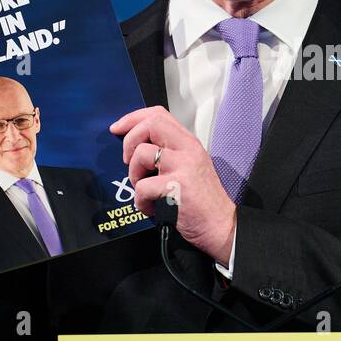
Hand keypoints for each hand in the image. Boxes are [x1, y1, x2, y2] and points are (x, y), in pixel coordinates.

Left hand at [111, 106, 235, 264]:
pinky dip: (141, 201)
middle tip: (128, 160)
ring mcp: (183, 167)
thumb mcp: (190, 166)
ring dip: (134, 174)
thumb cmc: (204, 201)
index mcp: (189, 143)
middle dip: (129, 141)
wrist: (221, 226)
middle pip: (150, 125)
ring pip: (141, 154)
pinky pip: (142, 187)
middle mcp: (187, 150)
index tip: (118, 127)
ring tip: (144, 189)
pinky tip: (151, 208)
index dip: (133, 118)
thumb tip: (135, 147)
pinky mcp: (176, 187)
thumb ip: (170, 152)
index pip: (158, 114)